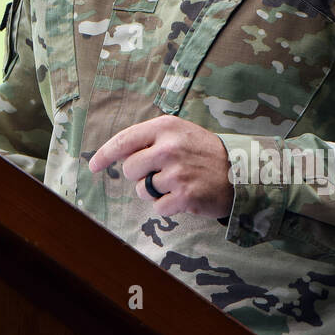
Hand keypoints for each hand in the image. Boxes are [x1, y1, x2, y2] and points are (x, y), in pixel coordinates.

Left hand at [87, 115, 234, 217]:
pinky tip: (185, 196)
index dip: (104, 155)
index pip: (124, 140)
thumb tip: (116, 154)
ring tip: (179, 183)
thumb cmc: (203, 152)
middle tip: (163, 173)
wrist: (241, 171)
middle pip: (131, 169)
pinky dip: (168, 206)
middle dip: (141, 176)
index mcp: (165, 127)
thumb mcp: (179, 133)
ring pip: (143, 190)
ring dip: (156, 192)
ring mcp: (177, 172)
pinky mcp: (185, 195)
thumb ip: (149, 139)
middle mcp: (169, 147)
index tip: (92, 166)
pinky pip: (158, 207)